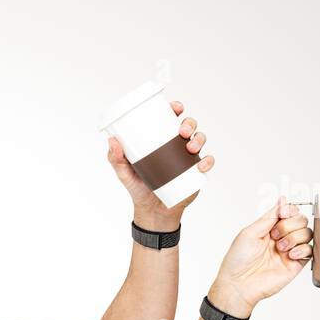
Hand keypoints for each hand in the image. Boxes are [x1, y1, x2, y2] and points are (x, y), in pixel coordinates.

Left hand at [107, 99, 214, 231]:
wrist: (151, 211)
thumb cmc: (138, 187)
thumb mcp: (124, 172)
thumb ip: (116, 159)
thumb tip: (112, 140)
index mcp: (161, 139)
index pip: (170, 119)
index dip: (175, 109)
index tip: (175, 108)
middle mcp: (177, 145)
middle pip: (189, 126)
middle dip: (189, 123)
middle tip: (182, 131)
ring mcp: (188, 158)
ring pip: (200, 140)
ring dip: (199, 139)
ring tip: (191, 147)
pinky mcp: (196, 173)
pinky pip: (207, 163)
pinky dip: (207, 162)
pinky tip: (201, 165)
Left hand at [209, 197, 313, 315]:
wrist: (239, 284)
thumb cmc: (238, 260)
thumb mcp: (250, 231)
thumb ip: (269, 216)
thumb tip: (282, 199)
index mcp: (269, 228)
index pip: (289, 212)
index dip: (289, 210)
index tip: (282, 213)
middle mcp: (281, 237)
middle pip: (301, 220)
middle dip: (290, 224)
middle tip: (275, 236)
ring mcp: (289, 250)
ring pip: (307, 233)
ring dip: (294, 237)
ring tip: (280, 248)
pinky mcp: (296, 263)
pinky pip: (310, 250)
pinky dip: (302, 249)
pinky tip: (289, 255)